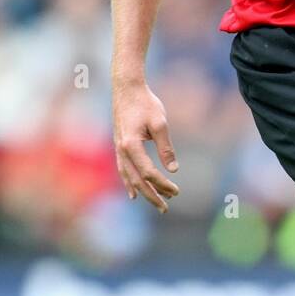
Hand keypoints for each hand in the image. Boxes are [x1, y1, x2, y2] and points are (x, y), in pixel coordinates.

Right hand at [112, 79, 179, 213]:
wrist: (126, 88)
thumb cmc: (145, 103)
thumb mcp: (160, 124)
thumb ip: (166, 148)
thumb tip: (173, 170)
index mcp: (131, 145)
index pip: (148, 172)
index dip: (162, 184)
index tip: (176, 191)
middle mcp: (121, 150)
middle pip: (137, 180)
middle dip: (152, 195)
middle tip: (166, 208)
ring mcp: (118, 149)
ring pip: (129, 177)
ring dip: (142, 192)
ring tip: (156, 203)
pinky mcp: (119, 146)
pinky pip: (123, 170)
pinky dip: (129, 183)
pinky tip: (134, 193)